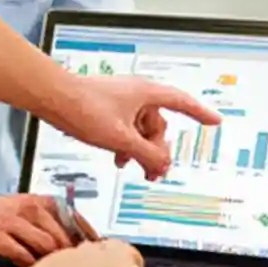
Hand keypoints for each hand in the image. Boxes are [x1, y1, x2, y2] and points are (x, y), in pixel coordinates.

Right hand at [0, 192, 85, 266]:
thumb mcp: (27, 210)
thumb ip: (49, 225)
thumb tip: (75, 247)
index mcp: (41, 202)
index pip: (74, 220)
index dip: (86, 239)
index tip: (94, 256)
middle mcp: (30, 209)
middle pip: (62, 237)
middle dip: (70, 256)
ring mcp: (12, 222)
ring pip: (45, 244)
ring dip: (52, 262)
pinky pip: (20, 253)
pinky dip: (29, 265)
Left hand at [47, 75, 220, 180]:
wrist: (53, 97)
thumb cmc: (84, 108)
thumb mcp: (121, 139)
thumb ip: (146, 154)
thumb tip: (164, 165)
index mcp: (147, 93)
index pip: (182, 103)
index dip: (200, 113)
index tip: (215, 122)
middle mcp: (138, 93)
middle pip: (159, 125)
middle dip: (157, 149)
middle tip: (154, 173)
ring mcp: (123, 100)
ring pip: (142, 129)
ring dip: (139, 149)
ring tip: (132, 168)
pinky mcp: (109, 107)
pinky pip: (127, 128)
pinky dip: (127, 144)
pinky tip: (119, 158)